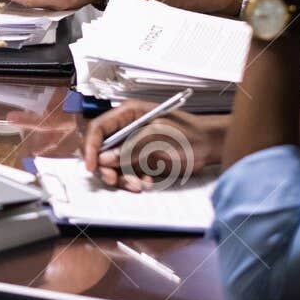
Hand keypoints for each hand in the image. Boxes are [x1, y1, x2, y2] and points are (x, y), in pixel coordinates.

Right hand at [82, 101, 224, 190]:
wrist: (209, 146)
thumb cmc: (188, 134)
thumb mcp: (158, 137)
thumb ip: (130, 148)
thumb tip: (104, 159)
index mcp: (127, 114)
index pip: (98, 128)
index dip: (91, 146)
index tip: (92, 165)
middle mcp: (125, 130)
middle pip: (100, 149)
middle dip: (105, 167)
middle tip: (113, 180)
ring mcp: (130, 146)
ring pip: (111, 166)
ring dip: (121, 178)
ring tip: (139, 184)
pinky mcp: (137, 161)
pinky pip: (124, 174)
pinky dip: (132, 181)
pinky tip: (147, 181)